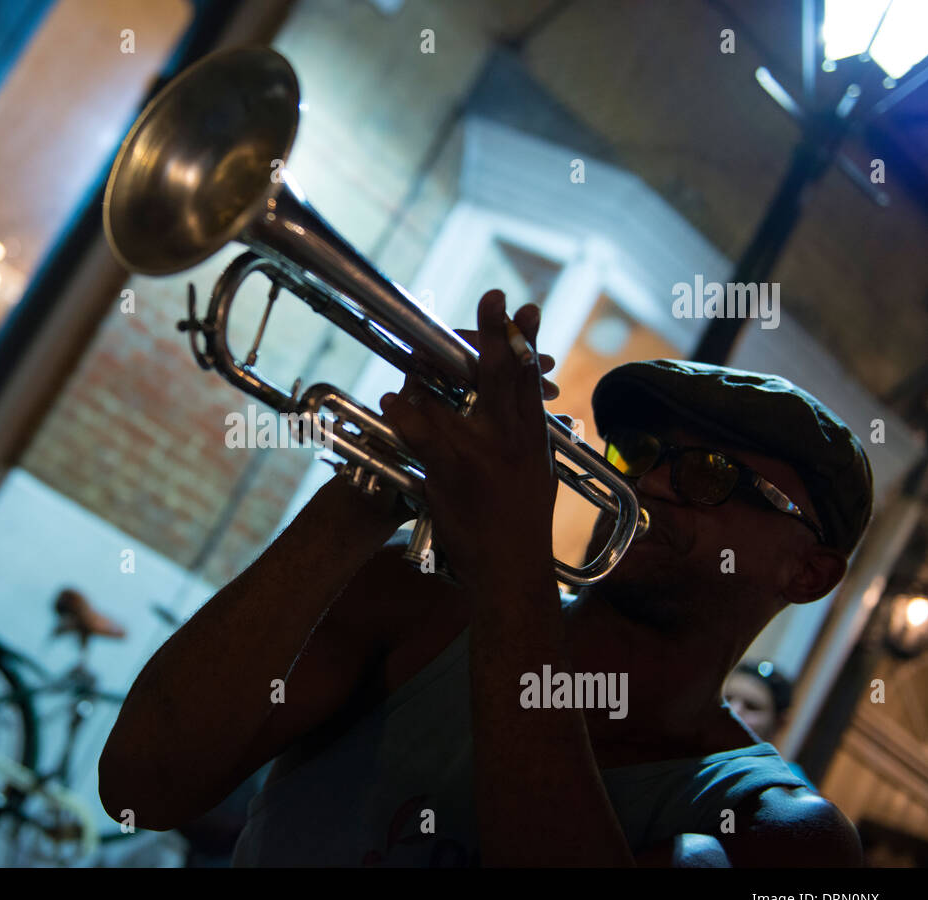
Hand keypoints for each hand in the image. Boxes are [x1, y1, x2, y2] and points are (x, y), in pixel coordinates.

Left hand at [379, 290, 557, 589]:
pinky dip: (405, 415)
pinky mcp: (453, 475)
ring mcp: (483, 456)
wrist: (512, 574)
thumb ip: (524, 436)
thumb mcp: (535, 474)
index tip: (516, 306)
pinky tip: (392, 401)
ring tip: (417, 353)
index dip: (523, 337)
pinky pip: (424, 436)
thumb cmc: (521, 528)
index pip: (530, 377)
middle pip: (505, 373)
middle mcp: (514, 441)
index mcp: (533, 438)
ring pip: (462, 397)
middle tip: (493, 296)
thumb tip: (522, 406)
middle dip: (497, 332)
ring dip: (436, 372)